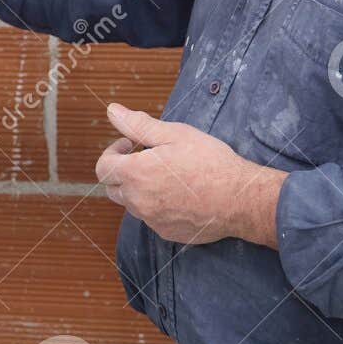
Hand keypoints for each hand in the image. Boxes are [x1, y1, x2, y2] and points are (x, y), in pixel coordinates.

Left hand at [95, 103, 286, 247]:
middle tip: (149, 158)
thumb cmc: (210, 162)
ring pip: (132, 204)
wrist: (240, 198)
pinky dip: (157, 205)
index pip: (103, 167)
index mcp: (135, 174)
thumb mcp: (174, 134)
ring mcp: (152, 220)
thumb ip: (138, 125)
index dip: (113, 152)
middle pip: (113, 187)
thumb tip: (112, 111)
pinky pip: (151, 217)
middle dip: (124, 170)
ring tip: (167, 175)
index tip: (131, 145)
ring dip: (140, 188)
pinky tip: (180, 194)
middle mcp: (138, 201)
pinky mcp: (166, 232)